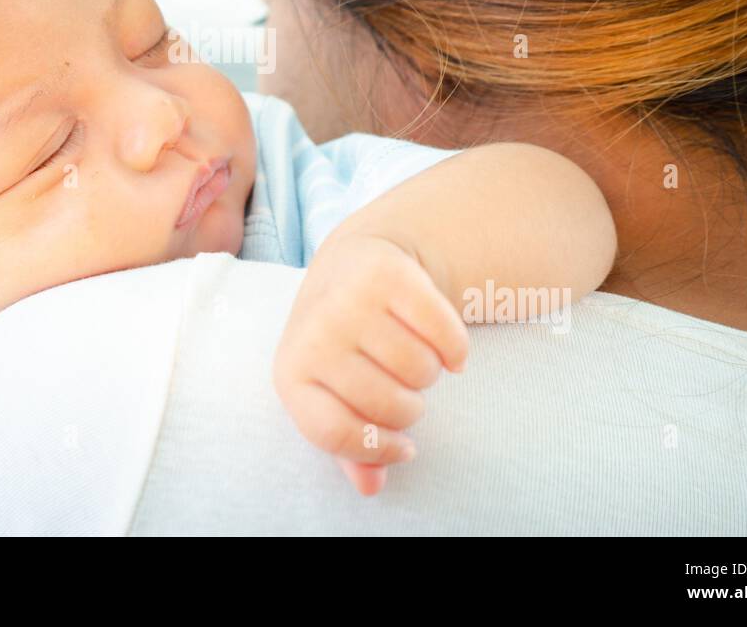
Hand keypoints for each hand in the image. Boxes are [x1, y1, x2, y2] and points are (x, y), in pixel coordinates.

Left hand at [272, 230, 468, 494]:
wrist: (355, 259)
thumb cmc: (343, 339)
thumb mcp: (334, 389)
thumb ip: (349, 442)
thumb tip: (372, 486)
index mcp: (292, 372)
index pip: (336, 433)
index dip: (377, 450)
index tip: (404, 448)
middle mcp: (315, 334)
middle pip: (389, 407)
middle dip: (409, 407)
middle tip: (403, 385)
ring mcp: (349, 301)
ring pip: (421, 371)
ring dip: (429, 372)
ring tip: (412, 354)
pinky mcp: (388, 274)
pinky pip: (445, 334)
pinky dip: (455, 347)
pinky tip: (442, 342)